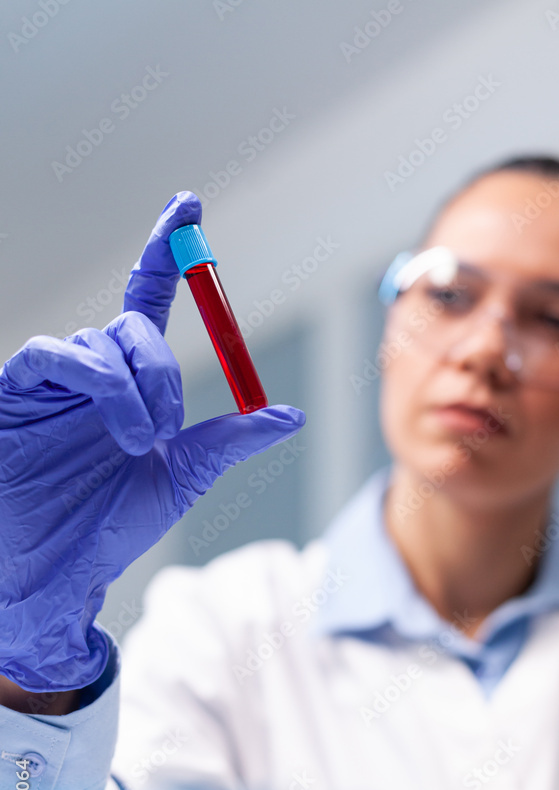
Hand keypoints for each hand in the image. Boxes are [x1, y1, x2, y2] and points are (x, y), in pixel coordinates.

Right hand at [0, 192, 304, 692]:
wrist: (55, 574)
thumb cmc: (109, 526)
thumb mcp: (182, 477)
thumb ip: (229, 441)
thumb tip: (291, 415)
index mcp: (129, 384)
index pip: (148, 301)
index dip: (167, 253)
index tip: (189, 207)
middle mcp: (91, 373)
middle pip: (132, 327)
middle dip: (163, 368)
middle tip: (168, 426)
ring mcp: (51, 382)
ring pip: (99, 342)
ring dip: (134, 385)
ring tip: (143, 439)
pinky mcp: (13, 394)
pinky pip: (50, 356)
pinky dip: (94, 379)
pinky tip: (115, 420)